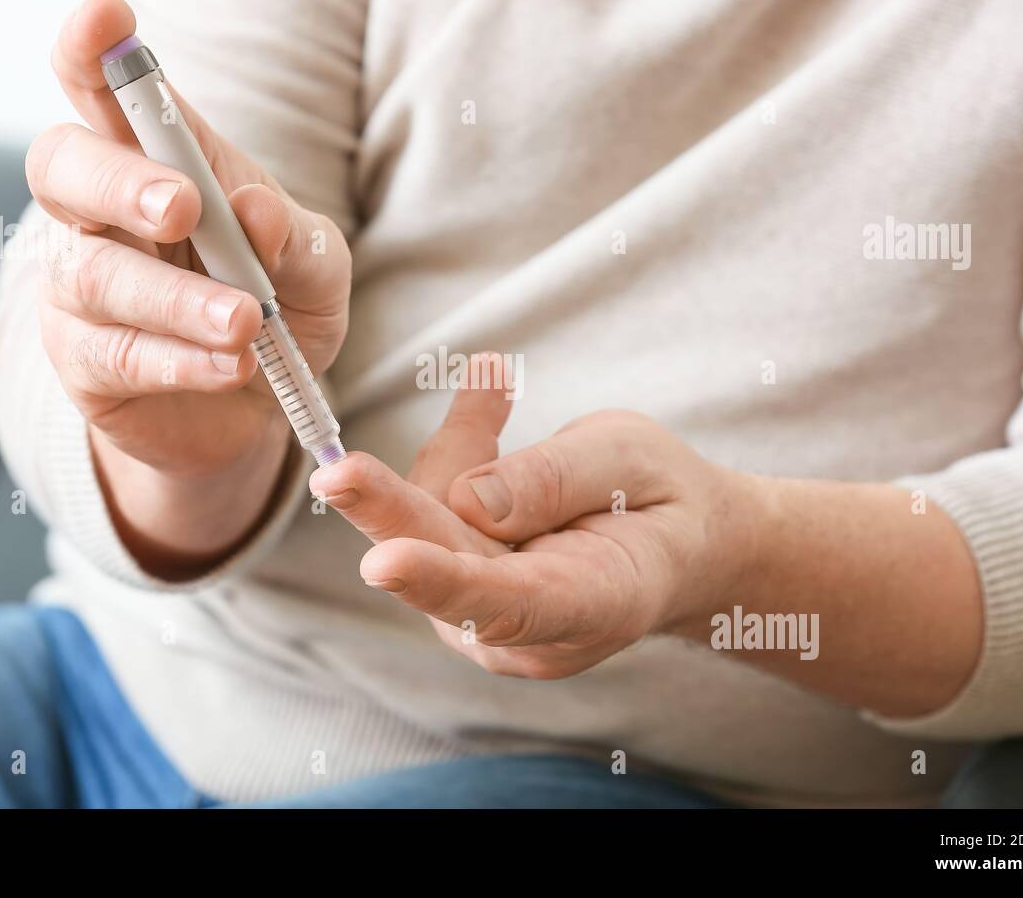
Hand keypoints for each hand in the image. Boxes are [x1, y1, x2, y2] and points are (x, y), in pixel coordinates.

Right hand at [25, 0, 350, 572]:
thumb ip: (294, 237)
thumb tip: (254, 210)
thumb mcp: (315, 269)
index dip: (94, 52)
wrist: (261, 410)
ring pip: (96, 274)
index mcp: (157, 163)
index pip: (105, 91)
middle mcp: (101, 213)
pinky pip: (118, 354)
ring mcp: (82, 287)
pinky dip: (182, 359)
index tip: (105, 18)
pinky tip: (232, 365)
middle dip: (121, 180)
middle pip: (63, 164)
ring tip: (247, 323)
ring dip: (179, 298)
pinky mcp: (85, 361)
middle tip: (183, 208)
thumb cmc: (279, 311)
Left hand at [309, 364, 759, 677]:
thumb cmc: (663, 499)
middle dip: (391, 516)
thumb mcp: (631, 459)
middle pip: (444, 571)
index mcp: (594, 604)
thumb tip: (468, 500)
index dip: (443, 581)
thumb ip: (555, 479)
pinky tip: (486, 407)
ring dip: (452, 454)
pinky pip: (434, 514)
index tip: (384, 560)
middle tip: (339, 471)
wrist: (682, 548)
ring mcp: (489, 621)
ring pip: (431, 527)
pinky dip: (452, 459)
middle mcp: (528, 632)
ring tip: (494, 391)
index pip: (508, 604)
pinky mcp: (462, 592)